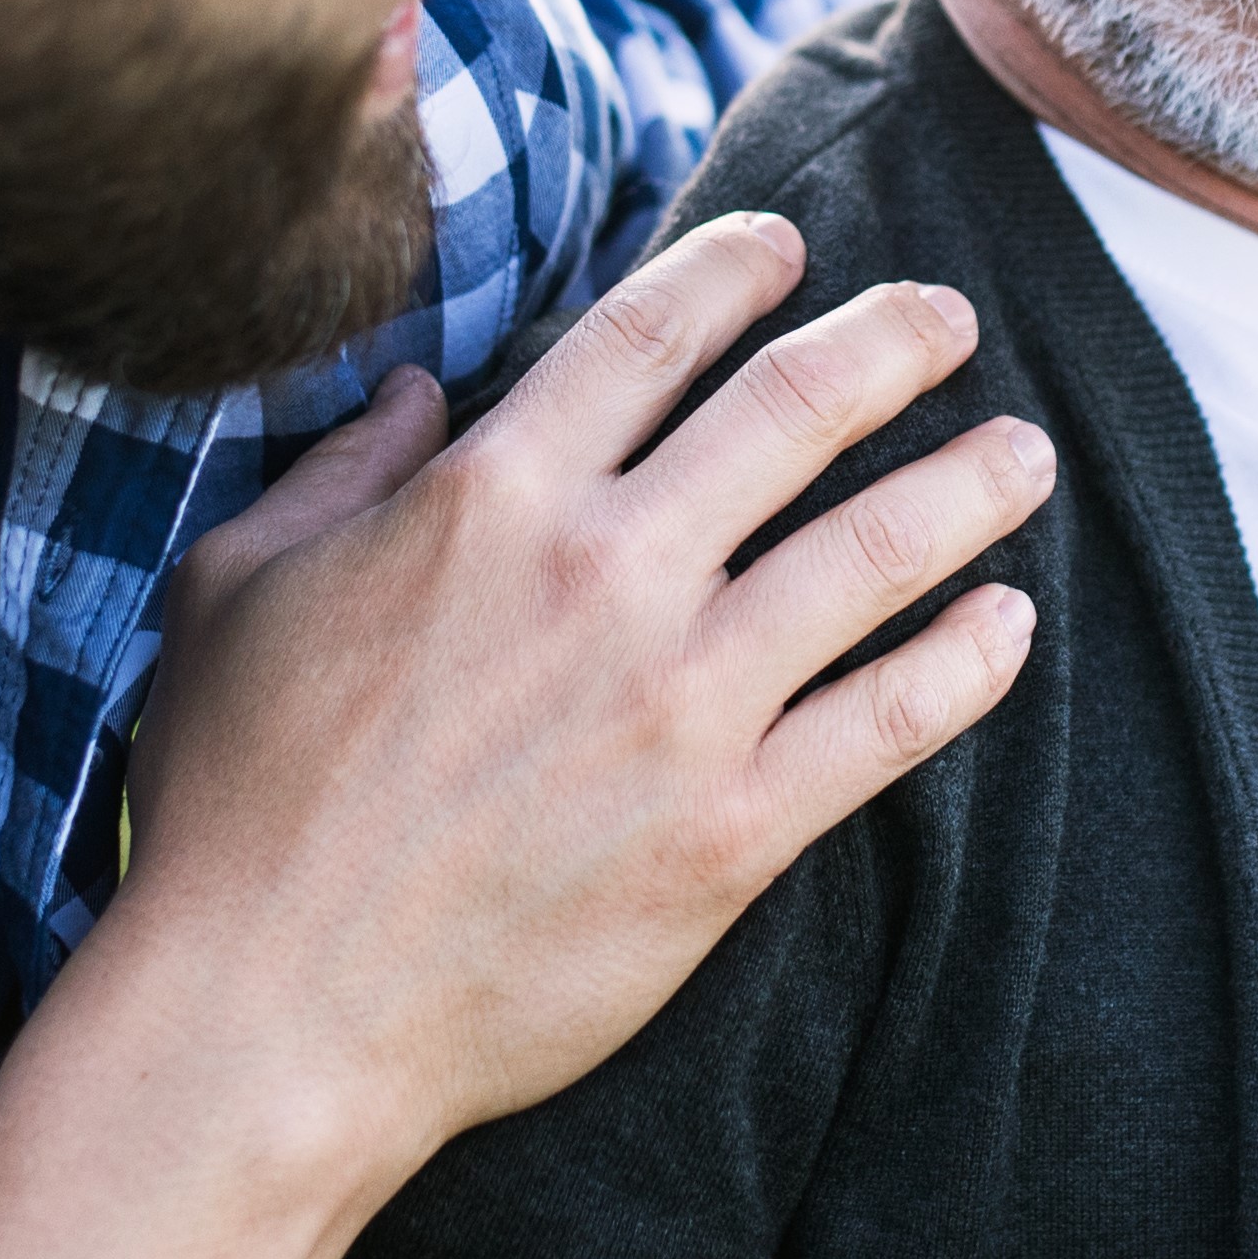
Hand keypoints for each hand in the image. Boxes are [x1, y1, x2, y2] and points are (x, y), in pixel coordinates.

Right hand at [118, 212, 1051, 1160]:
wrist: (270, 1011)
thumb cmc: (232, 802)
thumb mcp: (237, 587)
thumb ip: (338, 468)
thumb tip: (419, 392)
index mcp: (490, 497)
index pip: (651, 334)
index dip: (735, 269)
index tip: (789, 248)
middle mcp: (606, 574)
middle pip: (796, 407)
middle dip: (895, 342)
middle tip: (950, 320)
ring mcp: (681, 703)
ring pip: (875, 549)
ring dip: (969, 484)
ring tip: (1025, 455)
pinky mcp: (731, 832)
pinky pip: (889, 724)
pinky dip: (966, 663)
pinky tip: (1009, 625)